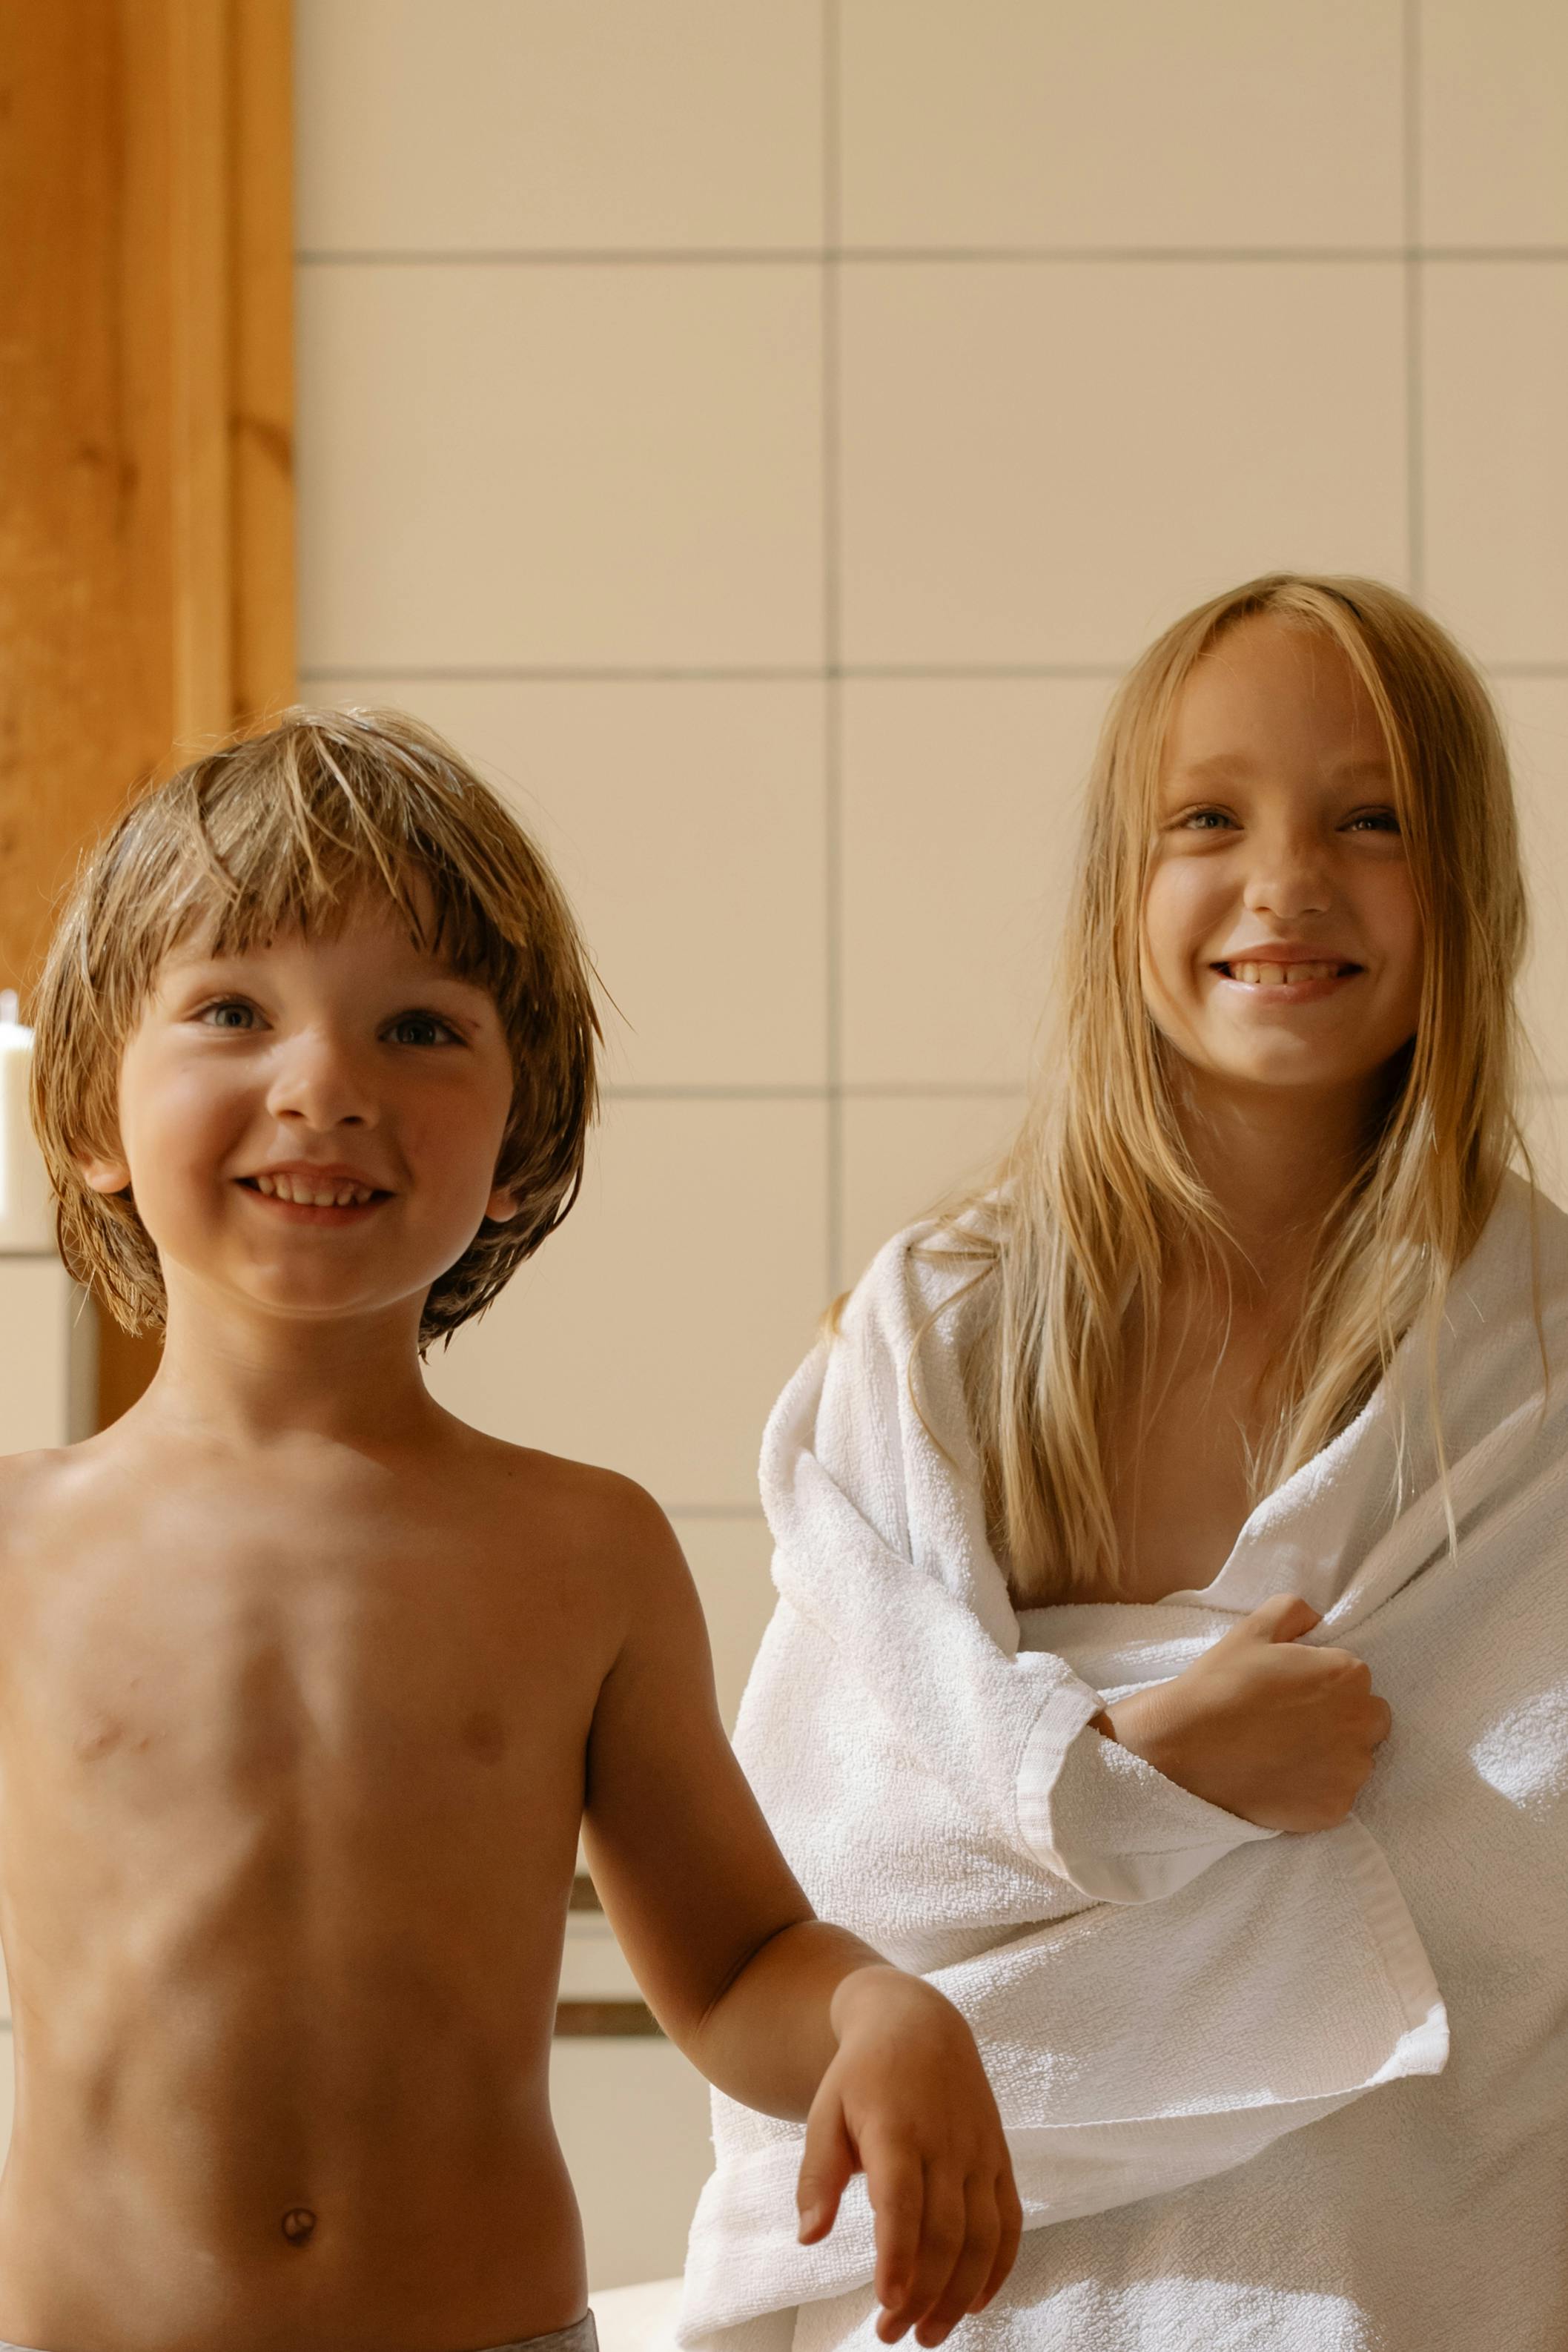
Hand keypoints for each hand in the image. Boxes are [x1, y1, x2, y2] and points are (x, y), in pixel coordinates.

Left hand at [796, 1964, 1021, 2344]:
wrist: (917, 2022)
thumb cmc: (862, 2074)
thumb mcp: (825, 2111)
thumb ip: (817, 2175)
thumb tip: (809, 2238)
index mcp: (896, 2129)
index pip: (903, 2203)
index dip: (898, 2257)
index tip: (886, 2303)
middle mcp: (945, 2142)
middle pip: (945, 2232)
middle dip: (924, 2293)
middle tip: (895, 2334)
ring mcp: (979, 2150)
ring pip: (982, 2234)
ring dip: (961, 2292)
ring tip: (931, 2332)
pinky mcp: (999, 2156)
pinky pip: (1010, 2219)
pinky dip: (999, 2266)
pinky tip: (976, 2301)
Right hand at [1099, 1593, 1391, 1832]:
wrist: (1184, 1749)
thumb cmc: (1220, 1685)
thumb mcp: (1253, 1629)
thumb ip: (1295, 1611)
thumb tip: (1316, 1618)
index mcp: (1348, 1675)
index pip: (1356, 1680)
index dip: (1324, 1686)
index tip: (1295, 1695)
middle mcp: (1361, 1723)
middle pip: (1368, 1722)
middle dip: (1341, 1721)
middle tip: (1295, 1726)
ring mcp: (1350, 1772)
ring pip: (1355, 1763)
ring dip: (1332, 1759)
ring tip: (1285, 1755)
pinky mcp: (1336, 1809)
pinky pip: (1337, 1798)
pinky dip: (1316, 1792)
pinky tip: (1282, 1780)